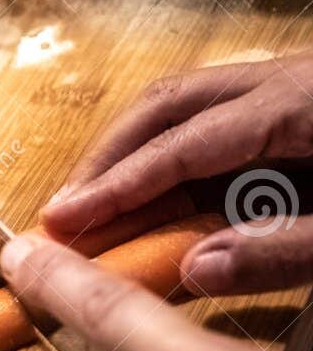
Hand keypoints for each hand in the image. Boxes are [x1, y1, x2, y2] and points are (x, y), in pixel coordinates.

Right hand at [40, 53, 312, 297]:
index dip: (115, 186)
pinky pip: (220, 125)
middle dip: (106, 158)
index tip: (61, 222)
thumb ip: (283, 252)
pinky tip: (157, 205)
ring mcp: (291, 88)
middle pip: (167, 102)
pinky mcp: (297, 109)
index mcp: (303, 102)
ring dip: (133, 155)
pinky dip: (176, 164)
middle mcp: (288, 80)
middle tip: (64, 210)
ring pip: (186, 107)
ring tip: (97, 207)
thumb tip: (195, 269)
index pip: (182, 144)